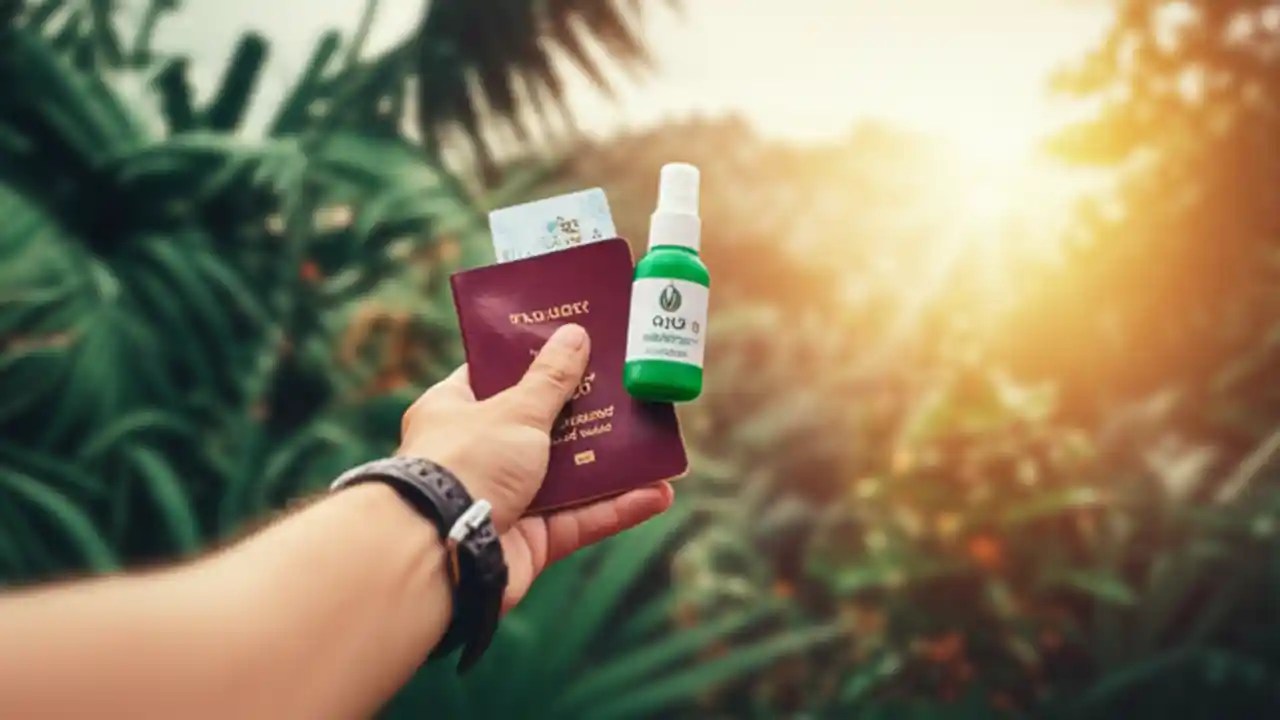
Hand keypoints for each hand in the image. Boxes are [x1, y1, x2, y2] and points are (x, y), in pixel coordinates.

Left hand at [398, 324, 673, 607]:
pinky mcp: (528, 542)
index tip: (571, 345)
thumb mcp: (515, 410)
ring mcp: (504, 499)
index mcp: (454, 411)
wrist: (440, 553)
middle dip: (584, 415)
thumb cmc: (466, 464)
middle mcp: (477, 454)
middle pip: (540, 428)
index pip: (492, 377)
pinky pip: (580, 520)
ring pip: (567, 477)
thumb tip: (575, 335)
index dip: (531, 361)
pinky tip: (658, 494)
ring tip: (655, 442)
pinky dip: (617, 508)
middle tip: (628, 390)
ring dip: (611, 465)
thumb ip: (551, 379)